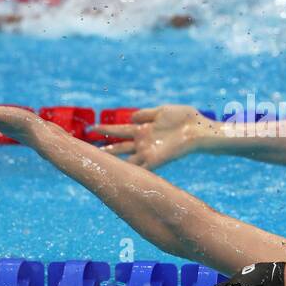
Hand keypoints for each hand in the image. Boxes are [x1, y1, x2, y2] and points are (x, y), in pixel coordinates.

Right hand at [94, 105, 213, 168]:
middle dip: (104, 147)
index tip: (91, 129)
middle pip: (119, 146)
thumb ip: (146, 114)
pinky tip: (116, 173)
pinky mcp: (156, 160)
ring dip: (112, 159)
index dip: (106, 129)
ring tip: (95, 161)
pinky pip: (139, 167)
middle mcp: (143, 141)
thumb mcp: (162, 111)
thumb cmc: (184, 118)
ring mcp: (148, 151)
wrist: (199, 129)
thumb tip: (131, 116)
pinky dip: (128, 170)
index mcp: (143, 128)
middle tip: (85, 150)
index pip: (119, 130)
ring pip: (125, 157)